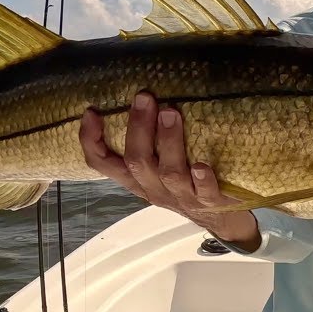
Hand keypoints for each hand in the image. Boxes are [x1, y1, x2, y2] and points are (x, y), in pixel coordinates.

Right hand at [79, 92, 260, 248]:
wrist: (221, 217)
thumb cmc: (186, 180)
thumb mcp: (159, 164)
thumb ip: (149, 139)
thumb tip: (142, 94)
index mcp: (136, 179)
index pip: (103, 163)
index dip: (92, 140)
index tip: (91, 111)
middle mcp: (154, 189)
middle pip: (137, 162)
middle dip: (138, 128)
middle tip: (144, 98)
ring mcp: (182, 197)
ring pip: (169, 173)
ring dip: (169, 142)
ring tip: (171, 113)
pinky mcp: (210, 202)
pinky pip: (204, 192)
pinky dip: (202, 179)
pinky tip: (201, 166)